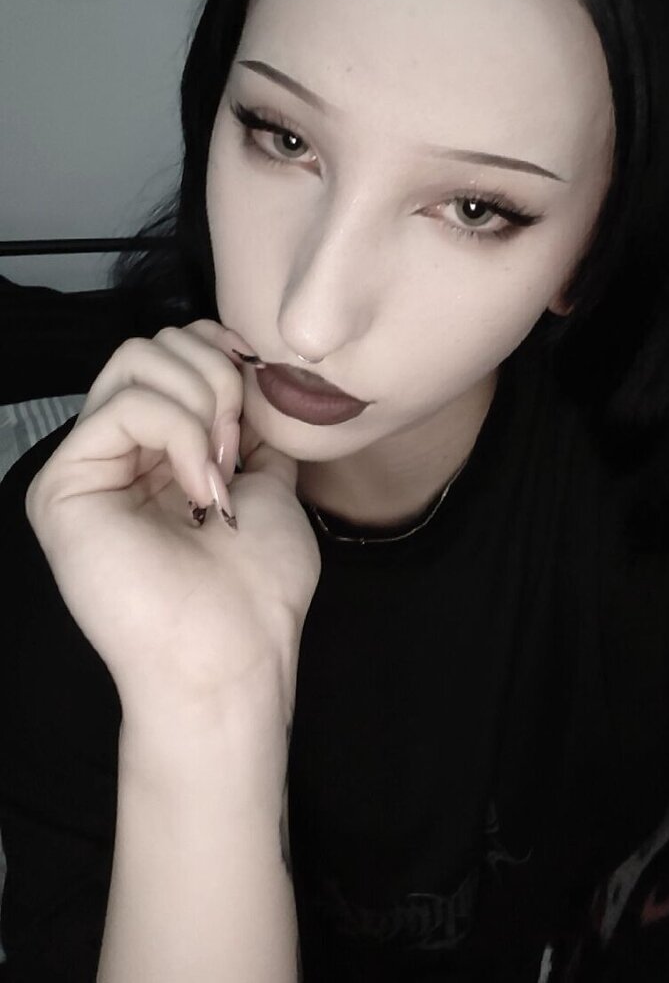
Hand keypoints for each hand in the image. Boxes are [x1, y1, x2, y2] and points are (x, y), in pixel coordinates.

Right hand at [26, 320, 321, 720]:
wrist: (231, 658)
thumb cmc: (255, 592)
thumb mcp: (271, 489)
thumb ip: (254, 435)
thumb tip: (257, 384)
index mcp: (159, 454)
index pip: (175, 354)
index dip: (224, 355)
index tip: (263, 400)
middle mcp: (115, 455)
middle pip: (153, 345)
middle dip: (216, 378)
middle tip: (238, 449)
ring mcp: (86, 467)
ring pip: (135, 358)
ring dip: (201, 403)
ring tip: (220, 472)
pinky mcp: (63, 485)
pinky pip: (124, 406)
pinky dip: (180, 433)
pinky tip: (200, 488)